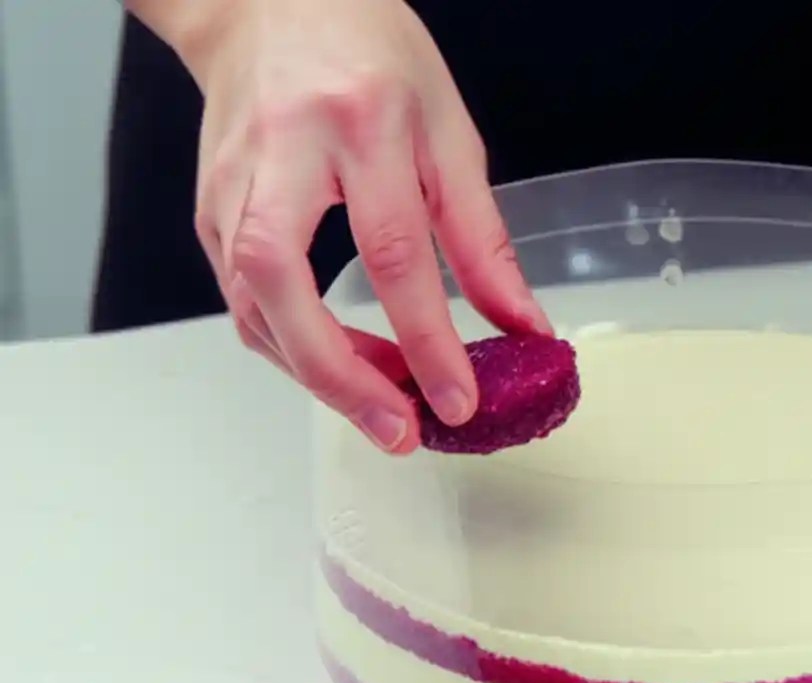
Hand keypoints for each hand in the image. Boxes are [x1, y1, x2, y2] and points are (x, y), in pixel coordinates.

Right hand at [182, 0, 551, 452]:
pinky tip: (335, 365)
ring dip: (313, 370)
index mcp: (360, 122)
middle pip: (282, 279)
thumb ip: (483, 236)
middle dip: (339, 374)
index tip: (460, 401)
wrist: (271, 4)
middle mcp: (285, 151)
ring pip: (249, 299)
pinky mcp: (206, 207)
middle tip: (397, 429)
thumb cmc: (371, 56)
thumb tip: (521, 324)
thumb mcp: (450, 130)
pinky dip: (288, 345)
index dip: (428, 338)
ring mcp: (232, 181)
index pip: (392, 249)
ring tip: (380, 406)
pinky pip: (241, 296)